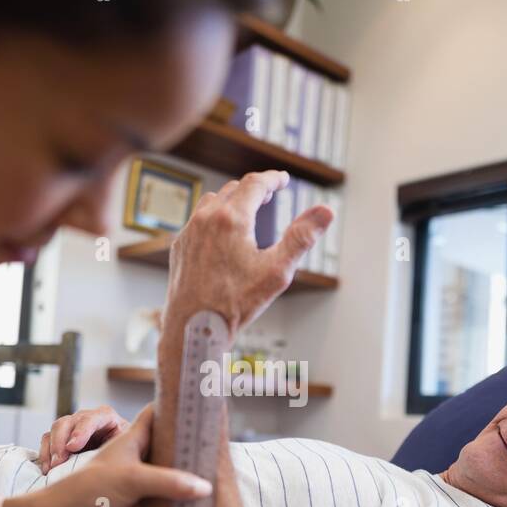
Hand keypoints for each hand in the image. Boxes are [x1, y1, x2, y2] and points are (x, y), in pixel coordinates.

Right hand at [39, 405, 129, 473]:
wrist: (121, 457)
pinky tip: (47, 470)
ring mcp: (72, 426)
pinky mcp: (61, 438)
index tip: (72, 447)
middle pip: (67, 422)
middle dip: (60, 442)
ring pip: (55, 429)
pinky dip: (45, 454)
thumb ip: (124, 447)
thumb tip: (117, 455)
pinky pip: (47, 440)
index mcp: (106, 417)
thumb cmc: (129, 451)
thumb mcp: (130, 447)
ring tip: (51, 468)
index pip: (91, 419)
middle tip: (59, 462)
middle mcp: (86, 418)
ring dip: (51, 449)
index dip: (80, 432)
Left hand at [49, 404, 211, 506]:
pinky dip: (175, 492)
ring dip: (183, 469)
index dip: (175, 406)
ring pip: (165, 467)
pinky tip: (194, 497)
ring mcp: (136, 475)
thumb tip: (204, 486)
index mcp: (132, 440)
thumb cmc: (92, 489)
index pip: (156, 414)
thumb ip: (169, 481)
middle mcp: (135, 454)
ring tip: (212, 468)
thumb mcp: (133, 480)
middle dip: (186, 439)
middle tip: (215, 439)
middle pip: (166, 440)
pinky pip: (161, 491)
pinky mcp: (135, 496)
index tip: (197, 401)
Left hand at [165, 169, 332, 336]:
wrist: (193, 327)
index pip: (255, 184)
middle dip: (254, 189)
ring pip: (212, 201)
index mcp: (231, 219)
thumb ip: (301, 238)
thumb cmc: (234, 304)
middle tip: (269, 193)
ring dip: (232, 200)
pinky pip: (197, 220)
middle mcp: (206, 218)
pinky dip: (213, 217)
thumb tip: (326, 211)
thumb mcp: (276, 272)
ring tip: (246, 209)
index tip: (283, 179)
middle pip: (233, 189)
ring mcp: (189, 231)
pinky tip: (222, 233)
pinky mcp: (180, 246)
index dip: (273, 179)